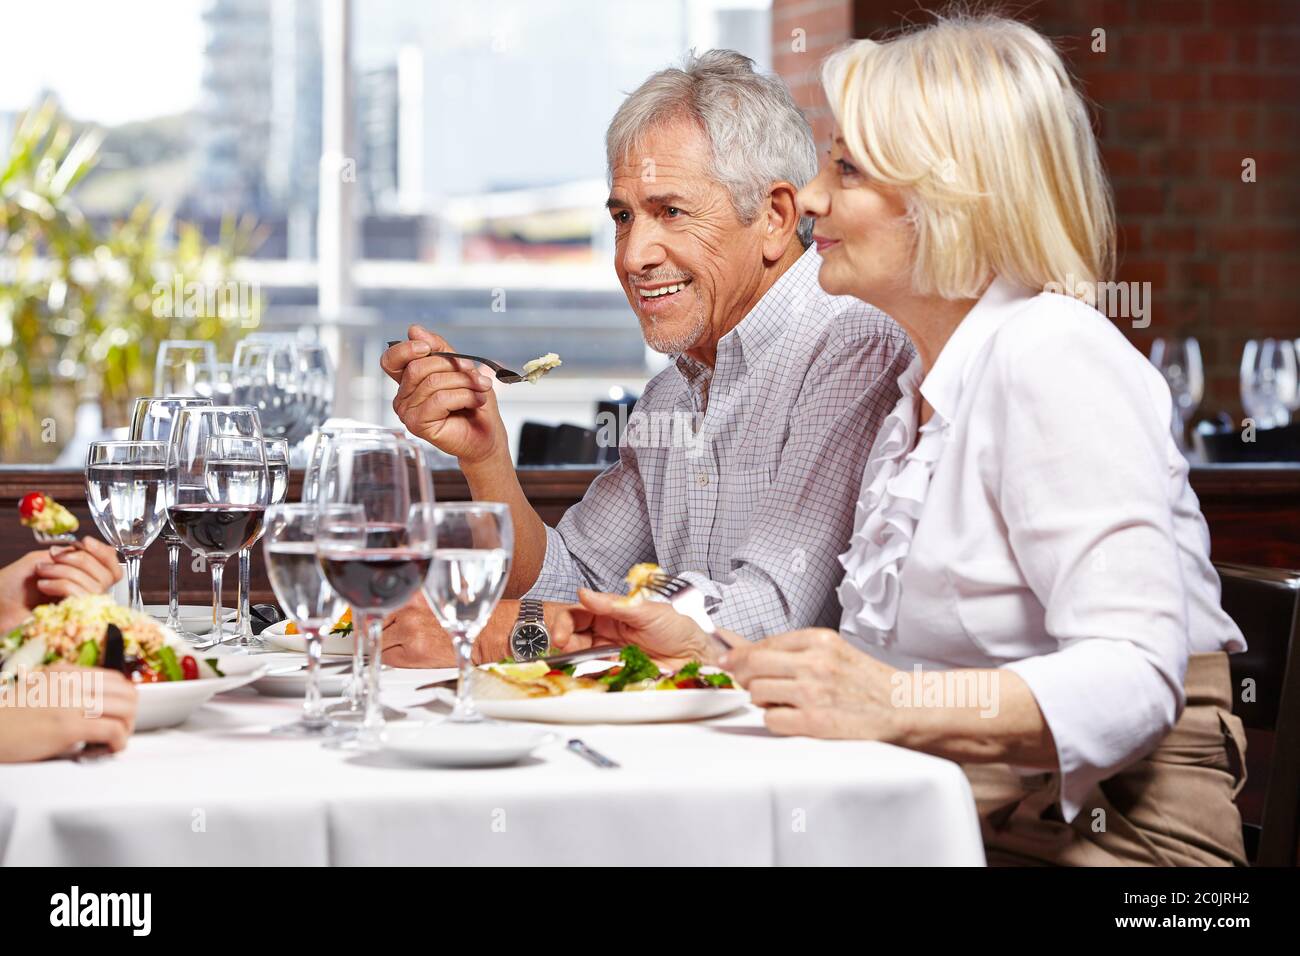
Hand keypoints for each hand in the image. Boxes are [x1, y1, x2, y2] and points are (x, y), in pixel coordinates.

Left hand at [0, 539, 122, 631]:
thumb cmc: (12, 586)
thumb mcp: (42, 559)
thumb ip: (68, 553)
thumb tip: (88, 550)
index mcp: (84, 579)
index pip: (112, 566)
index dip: (103, 552)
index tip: (84, 542)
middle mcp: (87, 595)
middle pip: (106, 574)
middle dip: (79, 560)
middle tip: (53, 556)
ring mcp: (82, 609)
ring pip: (95, 585)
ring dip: (64, 571)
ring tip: (42, 573)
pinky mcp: (73, 619)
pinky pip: (81, 596)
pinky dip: (60, 584)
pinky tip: (44, 586)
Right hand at [0, 664, 137, 762]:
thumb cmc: (8, 719)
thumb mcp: (40, 691)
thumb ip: (67, 692)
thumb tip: (96, 707)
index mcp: (65, 672)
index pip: (115, 678)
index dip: (126, 698)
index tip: (122, 713)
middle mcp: (71, 683)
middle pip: (127, 692)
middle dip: (131, 714)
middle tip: (121, 729)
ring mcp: (71, 703)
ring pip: (126, 710)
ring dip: (127, 729)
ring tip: (114, 741)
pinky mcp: (69, 726)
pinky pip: (113, 731)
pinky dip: (118, 742)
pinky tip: (109, 749)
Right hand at [381, 325, 507, 465]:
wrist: (487, 434)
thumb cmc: (474, 403)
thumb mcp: (460, 367)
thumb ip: (439, 349)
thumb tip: (413, 330)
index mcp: (409, 380)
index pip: (391, 359)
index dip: (406, 349)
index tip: (427, 346)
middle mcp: (403, 396)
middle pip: (418, 367)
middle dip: (453, 367)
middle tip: (477, 376)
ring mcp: (407, 412)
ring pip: (432, 382)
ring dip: (465, 383)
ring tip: (481, 390)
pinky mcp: (417, 424)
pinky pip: (440, 399)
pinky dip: (464, 396)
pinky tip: (476, 401)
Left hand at [381, 593, 590, 667]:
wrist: (490, 632)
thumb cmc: (470, 612)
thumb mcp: (442, 589)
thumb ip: (417, 588)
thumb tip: (393, 588)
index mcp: (415, 590)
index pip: (376, 599)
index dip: (369, 609)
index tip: (366, 613)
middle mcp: (408, 608)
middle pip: (371, 620)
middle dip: (375, 626)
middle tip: (381, 631)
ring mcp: (409, 630)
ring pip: (378, 640)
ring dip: (384, 643)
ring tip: (397, 643)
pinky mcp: (414, 652)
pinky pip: (388, 657)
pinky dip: (392, 657)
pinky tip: (406, 652)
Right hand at [553, 588, 728, 668]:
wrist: (698, 656)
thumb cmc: (679, 627)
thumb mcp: (647, 611)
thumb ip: (614, 605)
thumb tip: (585, 594)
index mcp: (612, 613)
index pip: (578, 614)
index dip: (564, 622)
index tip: (561, 634)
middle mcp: (608, 632)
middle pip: (574, 636)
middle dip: (563, 641)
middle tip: (563, 648)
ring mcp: (612, 653)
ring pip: (581, 655)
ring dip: (572, 658)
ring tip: (573, 661)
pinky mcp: (618, 673)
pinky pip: (596, 673)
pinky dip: (587, 674)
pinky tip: (587, 673)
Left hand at [722, 628, 903, 740]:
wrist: (901, 706)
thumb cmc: (866, 680)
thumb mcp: (834, 650)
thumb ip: (795, 649)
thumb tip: (746, 649)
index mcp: (819, 640)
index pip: (762, 643)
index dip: (739, 654)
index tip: (728, 661)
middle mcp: (815, 663)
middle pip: (752, 665)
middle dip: (741, 675)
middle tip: (742, 681)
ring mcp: (814, 692)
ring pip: (757, 692)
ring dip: (761, 699)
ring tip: (779, 700)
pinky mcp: (815, 722)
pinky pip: (771, 720)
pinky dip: (775, 720)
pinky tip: (790, 716)